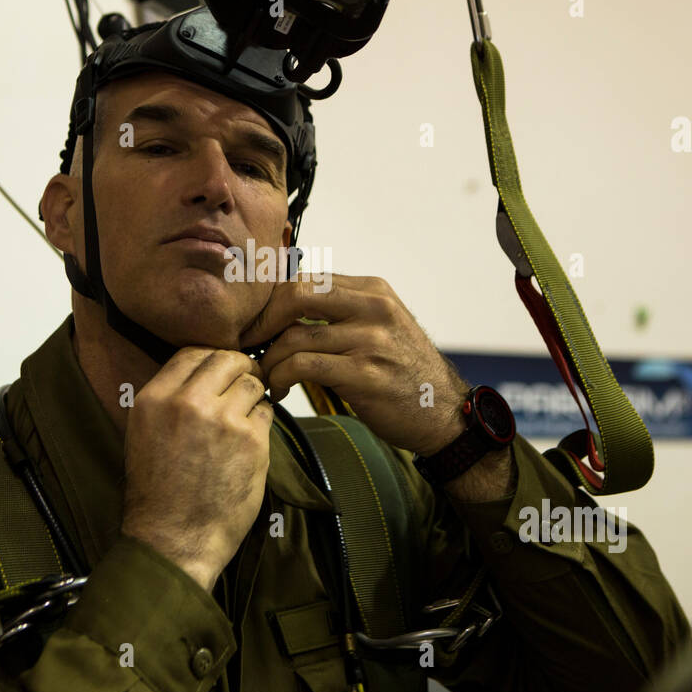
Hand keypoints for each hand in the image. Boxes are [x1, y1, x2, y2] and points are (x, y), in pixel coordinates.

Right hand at [120, 347, 272, 592]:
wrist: (173, 539)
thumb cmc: (158, 493)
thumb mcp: (144, 434)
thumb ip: (169, 399)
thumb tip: (201, 374)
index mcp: (155, 399)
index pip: (192, 352)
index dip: (212, 359)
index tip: (220, 371)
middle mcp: (187, 403)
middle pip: (227, 359)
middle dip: (240, 368)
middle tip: (244, 384)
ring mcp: (223, 420)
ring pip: (252, 383)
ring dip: (253, 396)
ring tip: (244, 419)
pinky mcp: (252, 441)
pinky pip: (266, 412)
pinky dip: (262, 422)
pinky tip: (249, 442)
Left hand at [239, 274, 469, 456]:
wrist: (444, 412)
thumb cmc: (403, 373)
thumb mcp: (378, 328)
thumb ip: (340, 314)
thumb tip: (282, 311)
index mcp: (373, 291)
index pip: (306, 279)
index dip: (271, 300)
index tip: (254, 323)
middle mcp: (374, 308)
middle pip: (296, 294)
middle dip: (262, 320)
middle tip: (248, 343)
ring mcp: (371, 340)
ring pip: (295, 336)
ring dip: (270, 359)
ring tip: (266, 376)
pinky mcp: (365, 374)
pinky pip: (304, 366)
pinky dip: (281, 378)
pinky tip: (279, 390)